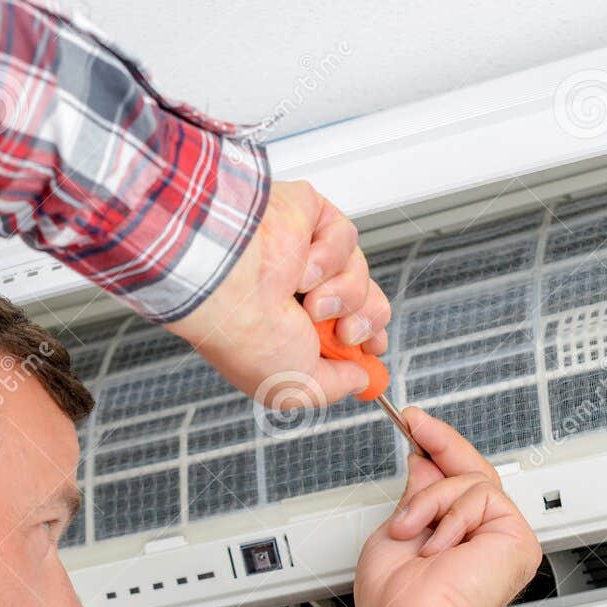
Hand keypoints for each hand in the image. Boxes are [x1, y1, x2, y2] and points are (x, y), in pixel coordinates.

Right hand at [165, 180, 390, 405]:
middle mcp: (299, 294)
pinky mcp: (308, 217)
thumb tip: (359, 378)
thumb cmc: (249, 334)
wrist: (232, 283)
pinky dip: (330, 257)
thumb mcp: (297, 388)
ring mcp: (303, 255)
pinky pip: (345, 237)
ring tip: (313, 304)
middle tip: (345, 333)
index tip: (374, 351)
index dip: (366, 341)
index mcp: (290, 330)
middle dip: (365, 321)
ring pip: (359, 274)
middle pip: (363, 303)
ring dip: (344, 295)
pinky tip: (301, 268)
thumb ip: (334, 387)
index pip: (343, 333)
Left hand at [353, 409, 542, 606]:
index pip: (460, 482)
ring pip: (472, 480)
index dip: (440, 448)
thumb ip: (419, 496)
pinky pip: (483, 495)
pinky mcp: (519, 539)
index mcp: (460, 538)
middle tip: (415, 422)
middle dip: (441, 444)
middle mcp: (487, 537)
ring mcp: (506, 537)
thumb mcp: (399, 530)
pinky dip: (450, 517)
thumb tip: (424, 461)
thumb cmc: (397, 601)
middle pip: (476, 471)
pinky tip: (438, 547)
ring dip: (430, 502)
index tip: (414, 423)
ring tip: (412, 533)